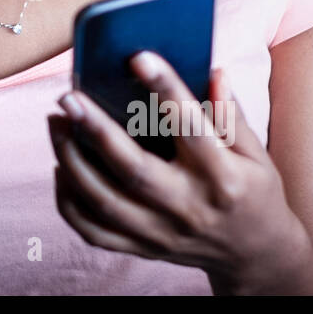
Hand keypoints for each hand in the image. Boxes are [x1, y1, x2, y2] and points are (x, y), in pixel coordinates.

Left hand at [48, 52, 312, 293]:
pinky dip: (69, 201)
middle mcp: (190, 208)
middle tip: (69, 97)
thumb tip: (212, 70)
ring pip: (104, 201)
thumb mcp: (257, 154)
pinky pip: (93, 231)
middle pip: (134, 169)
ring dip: (71, 160)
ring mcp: (162, 233)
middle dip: (97, 130)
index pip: (192, 128)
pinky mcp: (143, 249)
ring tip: (56, 122)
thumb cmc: (253, 192)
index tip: (139, 57)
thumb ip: (230, 115)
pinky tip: (61, 167)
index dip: (166, 90)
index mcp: (223, 177)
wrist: (255, 256)